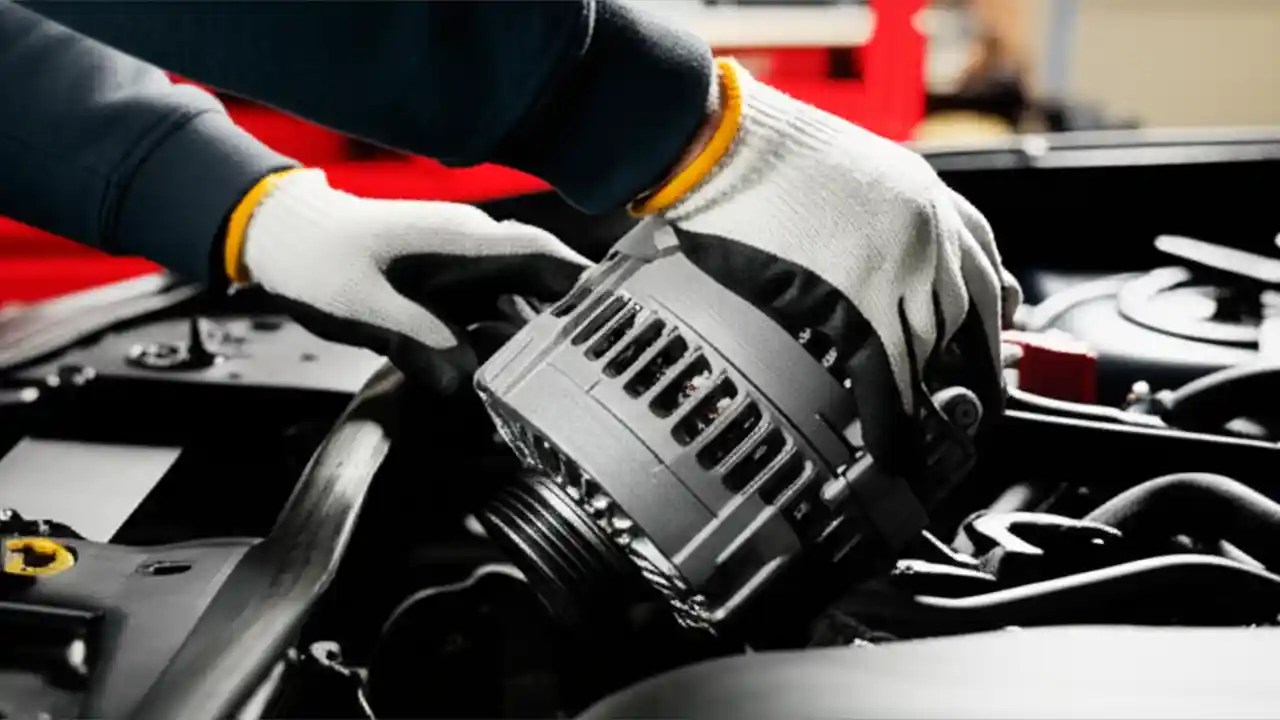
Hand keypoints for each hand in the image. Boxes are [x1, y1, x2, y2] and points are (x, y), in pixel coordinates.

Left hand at [227, 169, 589, 390]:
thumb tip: (463, 383)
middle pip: (547, 278)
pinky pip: (496, 304)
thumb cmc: (319, 260)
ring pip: (523, 294)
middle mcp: (473, 248)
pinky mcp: (448, 280)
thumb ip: (416, 341)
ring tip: (564, 377)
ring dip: (543, 329)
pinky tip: (510, 369)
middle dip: (578, 315)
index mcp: (463, 243)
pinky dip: (511, 333)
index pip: (547, 258)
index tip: (626, 316)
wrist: (286, 235)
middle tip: (606, 362)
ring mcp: (462, 262)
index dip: (589, 287)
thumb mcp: (362, 305)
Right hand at [632, 59, 1020, 472]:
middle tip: (972, 391)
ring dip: (932, 391)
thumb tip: (851, 237)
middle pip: (968, 312)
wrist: (725, 145)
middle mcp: (925, 231)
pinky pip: (891, 374)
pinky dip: (894, 418)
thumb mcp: (841, 163)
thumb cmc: (761, 147)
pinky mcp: (858, 304)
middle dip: (972, 358)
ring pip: (932, 346)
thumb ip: (865, 204)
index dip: (996, 303)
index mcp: (922, 193)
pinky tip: (893, 444)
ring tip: (931, 426)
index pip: (983, 258)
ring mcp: (897, 269)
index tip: (1000, 328)